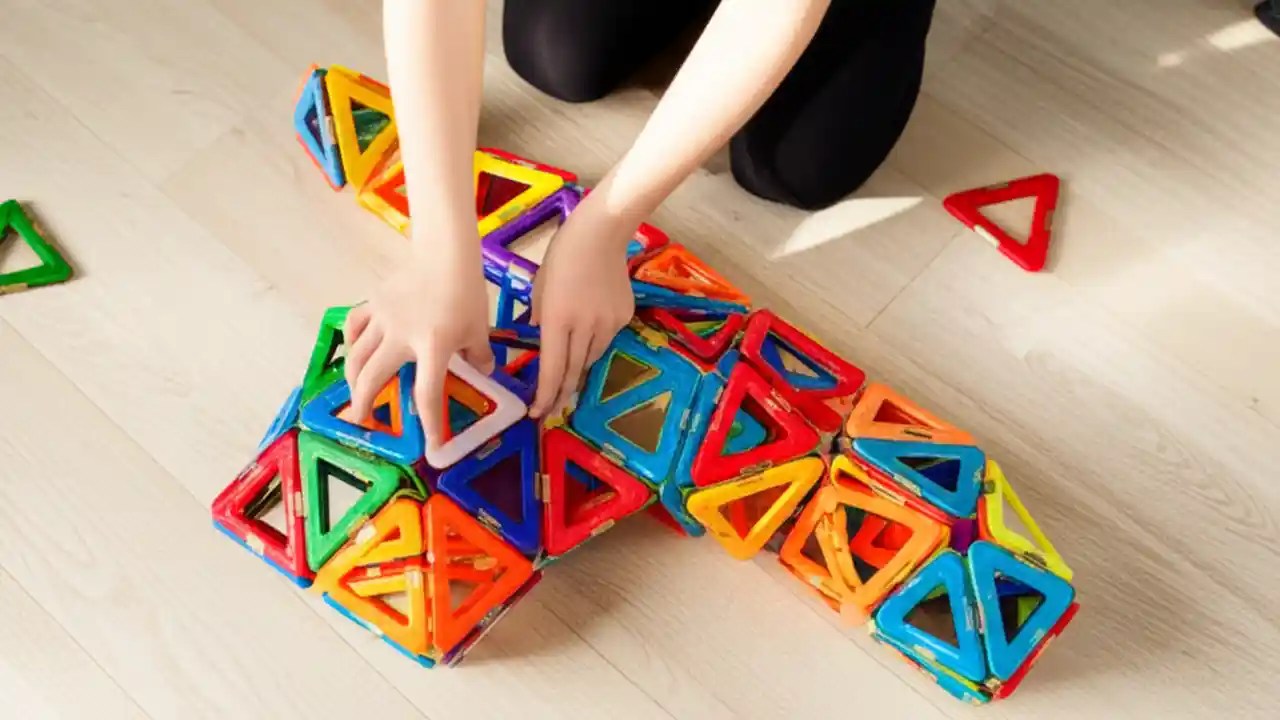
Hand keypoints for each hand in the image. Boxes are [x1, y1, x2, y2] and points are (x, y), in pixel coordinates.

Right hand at [343, 242, 493, 446]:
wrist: (445, 253)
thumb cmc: (466, 292)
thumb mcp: (479, 328)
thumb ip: (480, 355)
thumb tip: (483, 371)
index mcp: (433, 346)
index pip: (427, 394)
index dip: (429, 424)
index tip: (431, 447)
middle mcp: (402, 336)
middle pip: (373, 377)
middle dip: (364, 404)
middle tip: (361, 422)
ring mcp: (384, 319)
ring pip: (357, 355)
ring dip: (353, 380)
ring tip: (355, 395)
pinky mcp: (374, 303)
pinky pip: (355, 327)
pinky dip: (352, 343)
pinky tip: (355, 353)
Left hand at [529, 201, 635, 417]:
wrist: (602, 232)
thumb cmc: (563, 254)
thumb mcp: (540, 285)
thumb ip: (539, 314)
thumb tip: (540, 333)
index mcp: (558, 319)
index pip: (552, 368)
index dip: (545, 395)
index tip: (538, 413)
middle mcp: (585, 327)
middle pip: (573, 371)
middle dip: (561, 393)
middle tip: (552, 408)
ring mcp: (608, 323)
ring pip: (591, 357)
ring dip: (578, 365)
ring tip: (569, 366)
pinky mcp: (624, 316)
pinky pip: (606, 338)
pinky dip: (595, 339)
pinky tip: (591, 322)